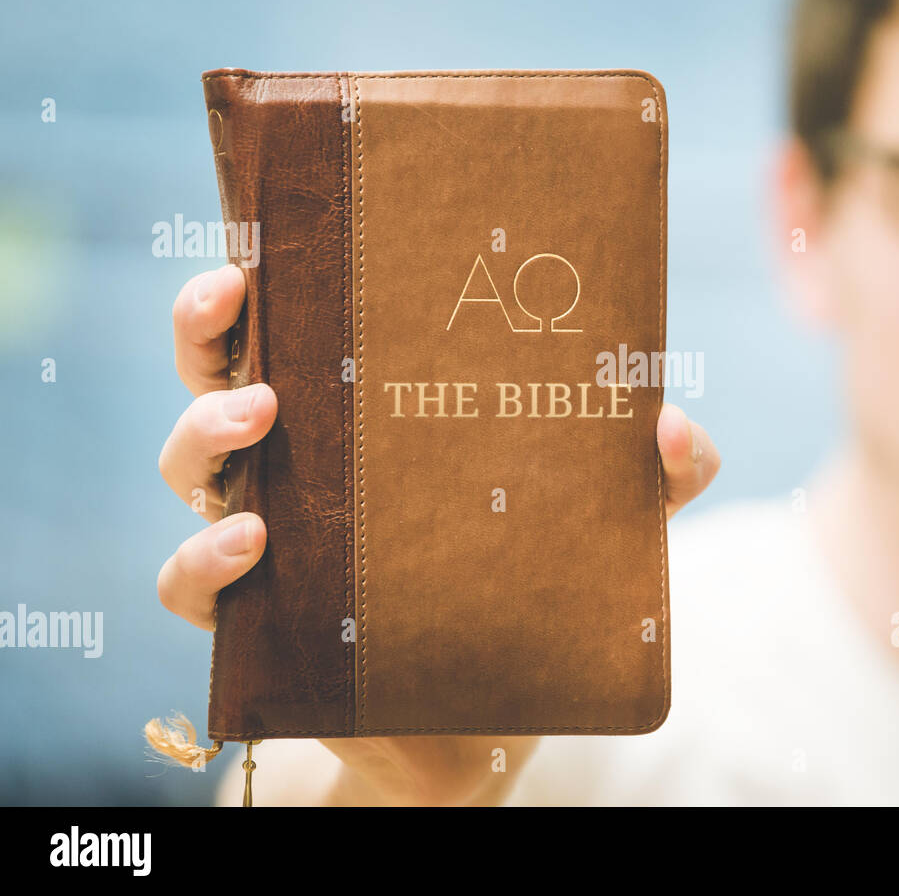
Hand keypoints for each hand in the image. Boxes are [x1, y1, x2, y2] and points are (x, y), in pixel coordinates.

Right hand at [157, 264, 720, 803]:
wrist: (491, 706)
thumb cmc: (530, 578)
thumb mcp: (602, 516)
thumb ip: (658, 472)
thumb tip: (670, 422)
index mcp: (364, 414)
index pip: (297, 327)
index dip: (264, 277)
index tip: (264, 235)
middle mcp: (300, 463)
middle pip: (214, 373)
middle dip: (208, 326)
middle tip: (236, 295)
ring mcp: (269, 537)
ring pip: (186, 466)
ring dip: (204, 430)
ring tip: (261, 417)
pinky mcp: (261, 620)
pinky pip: (187, 587)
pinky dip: (200, 560)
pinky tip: (254, 541)